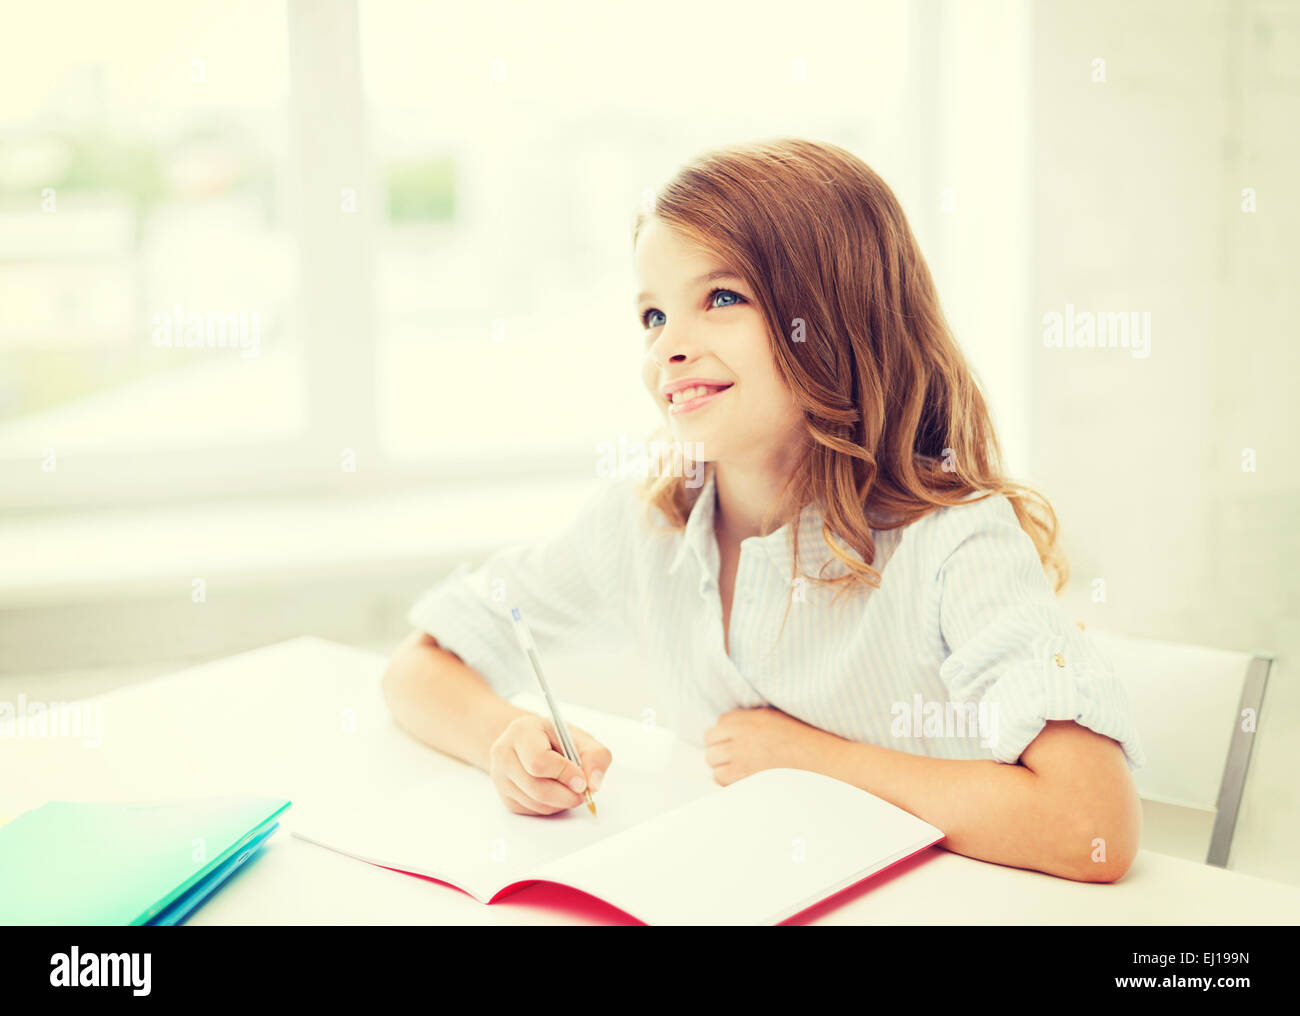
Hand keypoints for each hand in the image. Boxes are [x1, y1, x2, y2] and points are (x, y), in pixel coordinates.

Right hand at [489, 714, 611, 815]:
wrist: (528, 743)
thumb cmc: (553, 739)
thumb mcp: (578, 737)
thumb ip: (595, 756)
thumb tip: (593, 783)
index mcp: (521, 731)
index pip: (539, 760)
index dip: (564, 774)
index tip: (582, 781)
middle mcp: (504, 754)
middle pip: (537, 787)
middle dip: (566, 795)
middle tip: (582, 792)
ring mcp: (500, 778)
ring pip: (536, 803)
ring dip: (560, 802)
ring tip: (570, 789)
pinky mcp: (505, 797)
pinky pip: (532, 811)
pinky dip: (550, 807)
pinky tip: (555, 792)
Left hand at [703, 705, 831, 785]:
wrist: (823, 764)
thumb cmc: (807, 742)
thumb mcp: (778, 719)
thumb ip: (754, 720)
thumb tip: (735, 727)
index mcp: (752, 717)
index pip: (721, 722)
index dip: (726, 733)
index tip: (734, 741)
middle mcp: (742, 733)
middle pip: (711, 739)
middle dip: (719, 748)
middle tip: (734, 757)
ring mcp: (741, 755)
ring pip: (712, 759)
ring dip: (722, 764)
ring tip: (740, 769)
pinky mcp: (742, 776)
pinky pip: (719, 778)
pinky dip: (727, 780)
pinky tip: (744, 780)